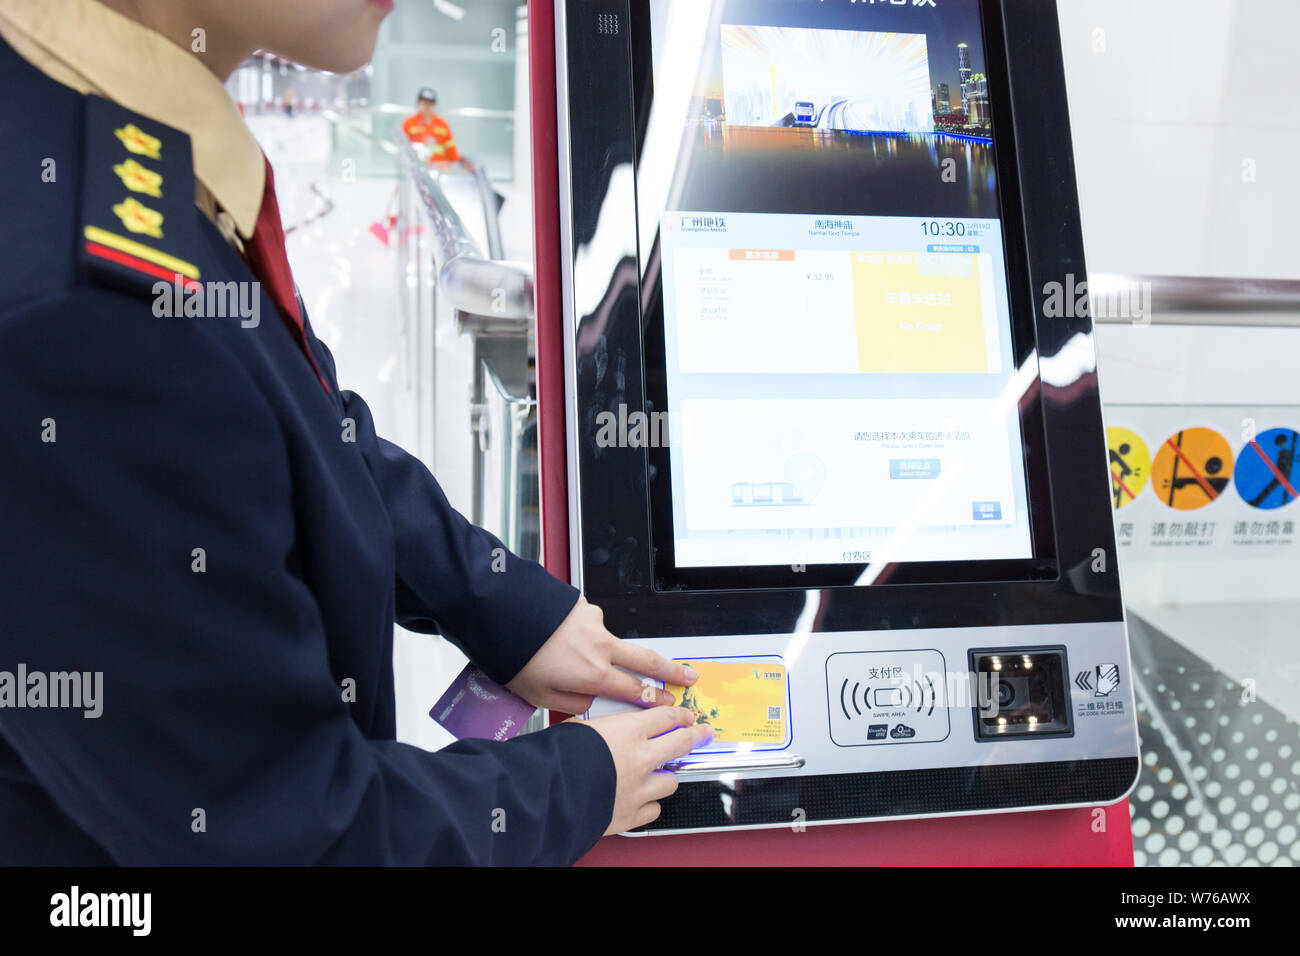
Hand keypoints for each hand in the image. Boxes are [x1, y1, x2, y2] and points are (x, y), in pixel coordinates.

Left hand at [506, 596, 697, 713]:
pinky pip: (585, 623)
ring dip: (600, 650)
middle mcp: (600, 646)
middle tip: (690, 676)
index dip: (656, 698)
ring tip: (564, 654)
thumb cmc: (515, 659)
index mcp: (593, 674)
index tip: (672, 701)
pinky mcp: (582, 605)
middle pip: (645, 660)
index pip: (635, 690)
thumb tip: (592, 700)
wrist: (499, 614)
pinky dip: (576, 631)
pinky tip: (552, 636)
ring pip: (608, 640)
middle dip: (671, 670)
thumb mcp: (541, 697)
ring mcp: (594, 622)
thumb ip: (574, 702)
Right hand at [572, 707, 712, 833]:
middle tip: (702, 734)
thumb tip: (596, 730)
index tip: (686, 716)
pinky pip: (653, 809)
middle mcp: (641, 758)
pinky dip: (649, 805)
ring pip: (671, 781)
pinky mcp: (632, 814)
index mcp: (628, 732)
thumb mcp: (578, 728)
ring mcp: (640, 788)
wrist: (552, 795)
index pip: (665, 717)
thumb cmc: (559, 758)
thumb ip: (599, 729)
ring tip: (658, 774)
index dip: (680, 715)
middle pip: (680, 743)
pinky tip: (640, 800)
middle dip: (696, 737)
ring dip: (666, 777)